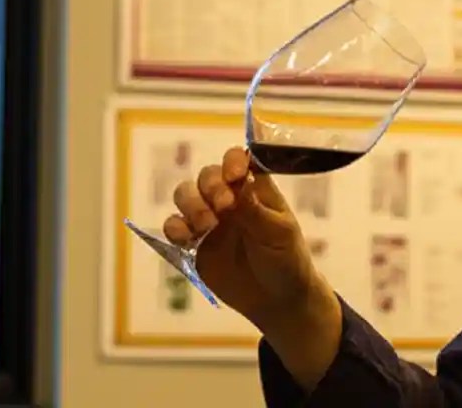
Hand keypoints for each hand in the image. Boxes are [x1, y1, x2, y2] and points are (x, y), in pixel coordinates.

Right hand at [164, 147, 341, 387]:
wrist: (277, 301)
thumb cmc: (286, 259)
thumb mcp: (279, 233)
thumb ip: (256, 210)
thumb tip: (240, 182)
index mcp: (254, 189)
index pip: (238, 161)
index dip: (232, 161)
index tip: (234, 174)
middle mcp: (228, 198)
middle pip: (207, 176)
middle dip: (211, 186)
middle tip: (223, 206)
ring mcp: (209, 220)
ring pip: (186, 195)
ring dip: (191, 205)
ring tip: (206, 226)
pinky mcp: (193, 244)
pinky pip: (174, 227)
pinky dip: (174, 228)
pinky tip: (185, 238)